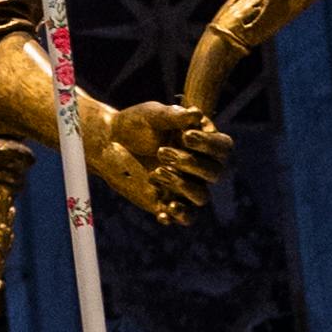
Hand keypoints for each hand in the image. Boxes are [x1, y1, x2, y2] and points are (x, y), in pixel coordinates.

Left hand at [83, 93, 226, 226]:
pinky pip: (185, 217)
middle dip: (191, 164)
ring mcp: (185, 186)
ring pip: (202, 197)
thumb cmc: (135, 124)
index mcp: (201, 142)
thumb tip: (196, 114)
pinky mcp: (168, 202)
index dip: (210, 145)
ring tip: (155, 172)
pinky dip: (179, 216)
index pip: (223, 148)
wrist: (108, 142)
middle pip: (215, 173)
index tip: (186, 136)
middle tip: (162, 152)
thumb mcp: (152, 115)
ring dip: (182, 186)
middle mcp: (198, 166)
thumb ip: (173, 116)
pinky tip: (163, 211)